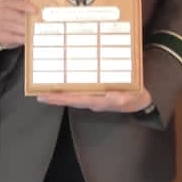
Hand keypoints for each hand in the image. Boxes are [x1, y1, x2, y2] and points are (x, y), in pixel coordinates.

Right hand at [0, 0, 37, 48]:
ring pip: (16, 27)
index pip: (14, 2)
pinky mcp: (1, 35)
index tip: (35, 10)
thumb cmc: (12, 15)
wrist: (0, 26)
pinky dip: (24, 38)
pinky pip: (15, 37)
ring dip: (28, 29)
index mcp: (4, 2)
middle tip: (39, 22)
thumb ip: (26, 7)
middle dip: (28, 19)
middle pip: (15, 15)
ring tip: (37, 30)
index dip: (25, 6)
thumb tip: (40, 10)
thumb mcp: (17, 7)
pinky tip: (31, 37)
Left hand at [38, 88, 153, 114]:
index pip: (73, 100)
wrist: (142, 100)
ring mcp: (94, 96)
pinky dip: (71, 85)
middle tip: (38, 93)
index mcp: (97, 101)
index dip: (58, 98)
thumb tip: (111, 97)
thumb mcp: (131, 98)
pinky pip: (80, 89)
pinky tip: (64, 80)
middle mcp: (92, 99)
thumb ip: (121, 98)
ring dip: (60, 91)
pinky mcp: (97, 91)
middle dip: (54, 96)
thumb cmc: (135, 98)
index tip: (43, 97)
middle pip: (69, 98)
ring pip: (73, 94)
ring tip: (46, 86)